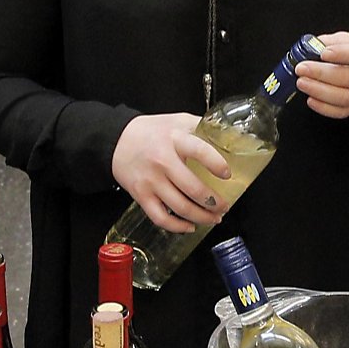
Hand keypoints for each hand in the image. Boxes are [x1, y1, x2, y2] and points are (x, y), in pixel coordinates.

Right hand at [112, 112, 229, 232]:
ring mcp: (151, 181)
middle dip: (215, 202)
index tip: (227, 174)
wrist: (117, 140)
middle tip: (224, 206)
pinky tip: (190, 226)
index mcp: (175, 139)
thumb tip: (231, 137)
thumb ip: (202, 128)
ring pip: (180, 207)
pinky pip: (161, 218)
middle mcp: (162, 161)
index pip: (200, 151)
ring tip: (213, 218)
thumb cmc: (151, 131)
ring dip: (202, 217)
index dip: (217, 164)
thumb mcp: (178, 120)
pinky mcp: (141, 195)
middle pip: (193, 189)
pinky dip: (178, 227)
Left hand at [296, 31, 348, 118]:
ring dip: (318, 91)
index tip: (323, 53)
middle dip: (321, 73)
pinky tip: (310, 99)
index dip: (340, 53)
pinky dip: (323, 107)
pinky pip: (339, 112)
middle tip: (301, 68)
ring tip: (302, 82)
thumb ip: (332, 41)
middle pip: (348, 78)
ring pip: (342, 97)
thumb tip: (311, 46)